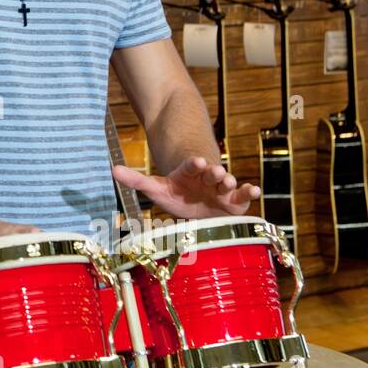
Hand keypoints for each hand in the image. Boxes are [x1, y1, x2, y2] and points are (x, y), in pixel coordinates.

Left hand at [111, 156, 259, 219]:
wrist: (198, 206)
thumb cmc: (176, 195)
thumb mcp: (156, 188)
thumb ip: (136, 180)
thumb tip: (112, 169)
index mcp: (189, 173)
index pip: (191, 165)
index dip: (193, 163)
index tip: (197, 161)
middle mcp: (207, 178)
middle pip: (211, 173)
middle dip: (213, 172)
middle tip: (213, 171)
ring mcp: (222, 188)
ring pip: (227, 182)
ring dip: (229, 181)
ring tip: (228, 181)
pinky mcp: (235, 201)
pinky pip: (244, 195)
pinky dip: (250, 192)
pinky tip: (256, 190)